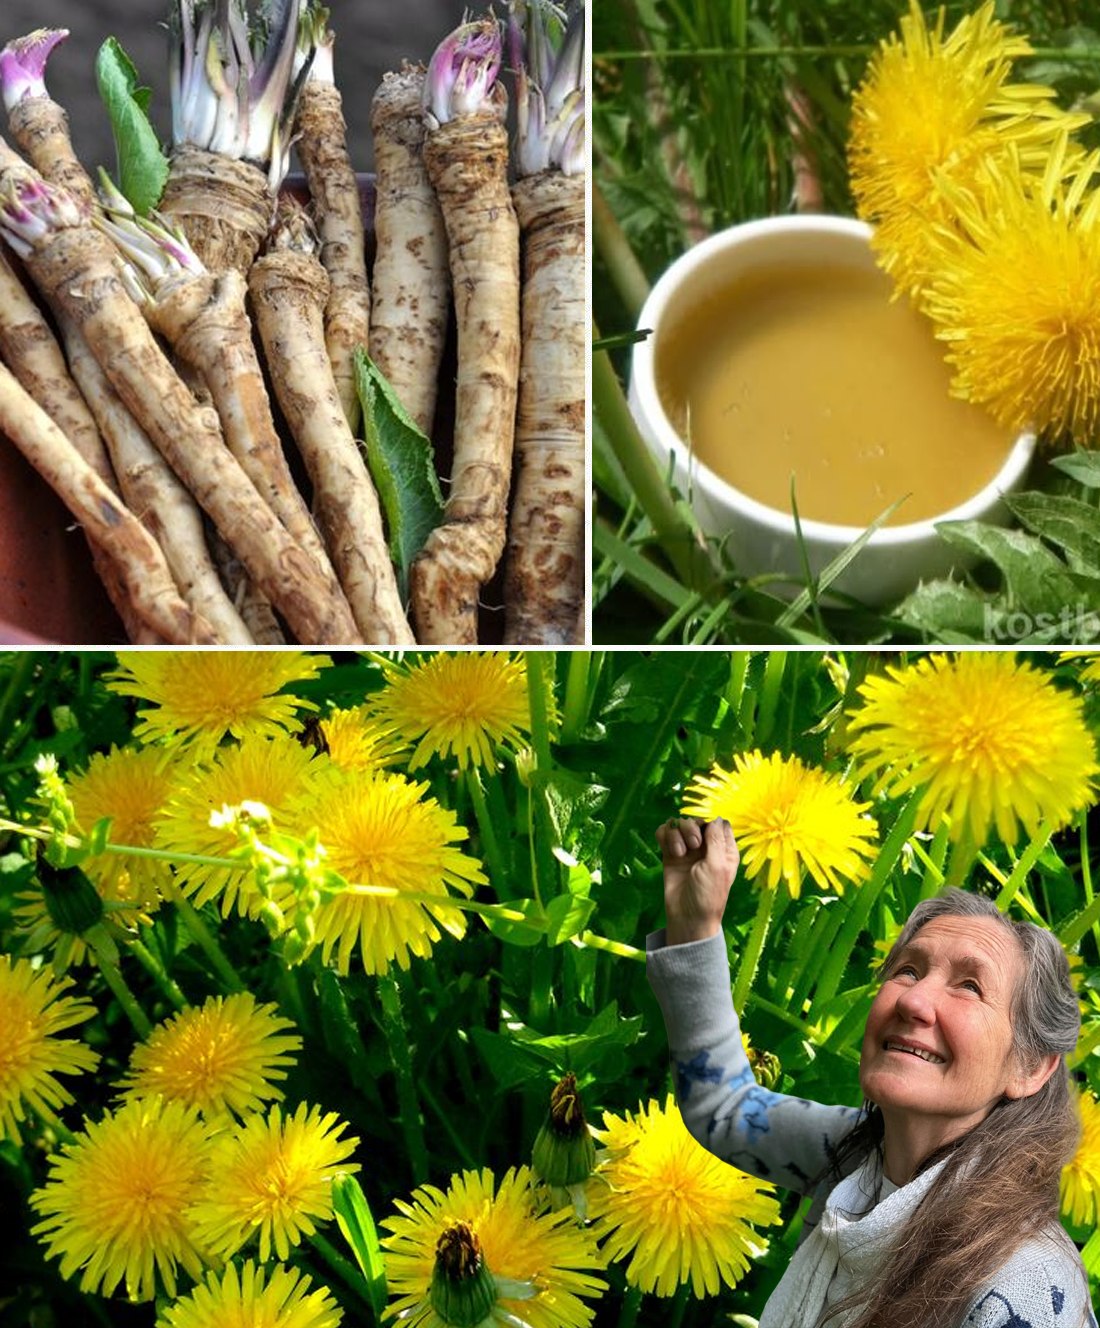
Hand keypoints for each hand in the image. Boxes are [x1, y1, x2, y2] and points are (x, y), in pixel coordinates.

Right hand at [656, 816, 738, 944]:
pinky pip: (665, 833)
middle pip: (696, 820)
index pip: (719, 823)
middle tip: (693, 845)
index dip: (711, 823)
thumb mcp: (718, 866)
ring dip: (677, 833)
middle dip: (692, 828)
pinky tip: (670, 852)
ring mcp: (687, 850)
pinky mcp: (670, 854)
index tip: (706, 835)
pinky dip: (665, 836)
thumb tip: (717, 817)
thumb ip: (716, 839)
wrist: (686, 916)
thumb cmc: (708, 895)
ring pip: (679, 824)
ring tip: (680, 852)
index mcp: (724, 850)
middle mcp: (706, 847)